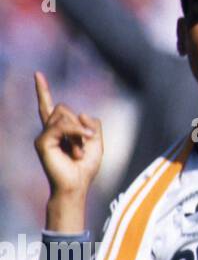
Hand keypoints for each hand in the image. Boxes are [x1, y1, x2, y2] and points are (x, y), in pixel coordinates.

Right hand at [33, 72, 102, 206]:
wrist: (77, 185)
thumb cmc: (85, 166)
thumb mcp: (97, 141)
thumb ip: (92, 124)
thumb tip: (81, 113)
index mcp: (60, 129)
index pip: (49, 106)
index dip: (43, 90)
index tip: (38, 74)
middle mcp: (49, 130)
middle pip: (64, 108)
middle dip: (79, 123)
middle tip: (83, 144)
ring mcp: (44, 136)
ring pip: (64, 115)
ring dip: (78, 132)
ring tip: (78, 151)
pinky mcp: (42, 142)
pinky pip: (61, 126)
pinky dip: (75, 133)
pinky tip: (79, 147)